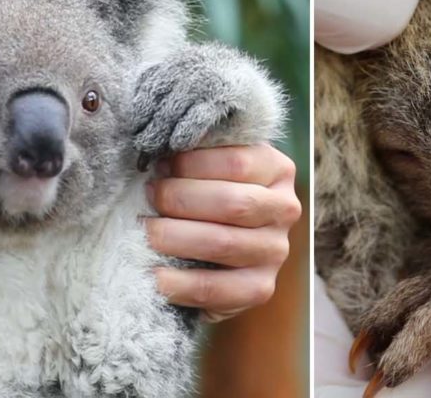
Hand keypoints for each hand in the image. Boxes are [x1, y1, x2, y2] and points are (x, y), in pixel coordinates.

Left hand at [147, 143, 301, 322]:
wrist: (218, 248)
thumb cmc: (207, 193)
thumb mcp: (210, 164)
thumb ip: (197, 151)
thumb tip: (161, 141)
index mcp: (277, 169)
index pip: (237, 162)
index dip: (191, 164)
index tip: (160, 166)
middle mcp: (285, 209)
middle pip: (231, 203)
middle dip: (179, 199)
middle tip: (149, 197)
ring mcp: (276, 251)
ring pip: (221, 243)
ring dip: (173, 237)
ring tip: (145, 230)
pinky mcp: (260, 288)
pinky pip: (214, 287)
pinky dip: (178, 282)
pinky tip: (153, 273)